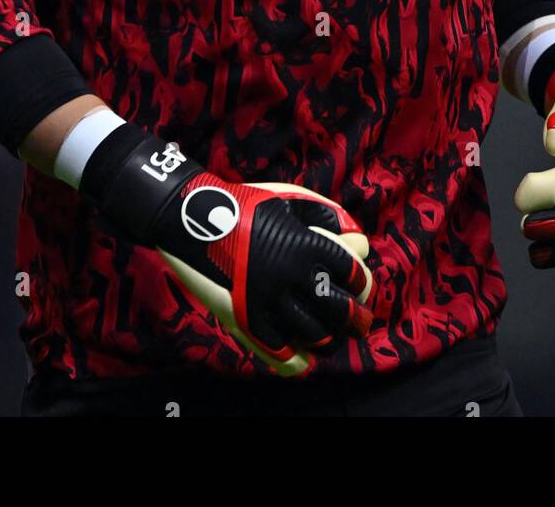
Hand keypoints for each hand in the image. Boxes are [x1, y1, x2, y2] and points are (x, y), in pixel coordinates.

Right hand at [156, 177, 373, 375]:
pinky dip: (299, 358)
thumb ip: (330, 215)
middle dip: (357, 320)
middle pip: (342, 313)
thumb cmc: (248, 204)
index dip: (361, 282)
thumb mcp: (293, 197)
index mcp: (309, 245)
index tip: (357, 285)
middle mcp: (293, 277)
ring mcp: (270, 302)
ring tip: (330, 335)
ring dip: (330, 338)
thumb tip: (358, 243)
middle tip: (358, 323)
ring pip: (316, 338)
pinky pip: (283, 354)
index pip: (354, 275)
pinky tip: (303, 351)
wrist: (193, 217)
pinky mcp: (247, 322)